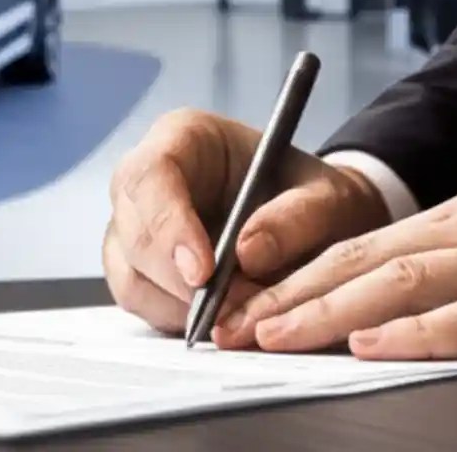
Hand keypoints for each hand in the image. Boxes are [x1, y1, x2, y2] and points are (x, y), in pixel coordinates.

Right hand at [103, 109, 391, 334]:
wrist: (306, 218)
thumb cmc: (307, 194)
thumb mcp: (328, 196)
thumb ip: (299, 216)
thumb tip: (247, 254)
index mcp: (183, 138)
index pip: (152, 176)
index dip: (169, 225)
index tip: (203, 273)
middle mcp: (144, 180)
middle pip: (133, 231)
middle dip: (179, 280)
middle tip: (235, 307)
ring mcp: (131, 225)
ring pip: (128, 273)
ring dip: (178, 305)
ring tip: (236, 313)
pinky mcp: (134, 266)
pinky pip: (137, 301)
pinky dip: (175, 318)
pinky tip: (217, 316)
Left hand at [221, 190, 456, 358]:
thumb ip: (443, 279)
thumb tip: (357, 318)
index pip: (357, 246)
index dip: (291, 278)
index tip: (238, 308)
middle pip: (366, 258)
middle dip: (291, 296)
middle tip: (232, 329)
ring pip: (409, 278)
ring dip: (331, 311)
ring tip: (275, 336)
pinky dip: (423, 331)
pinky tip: (371, 347)